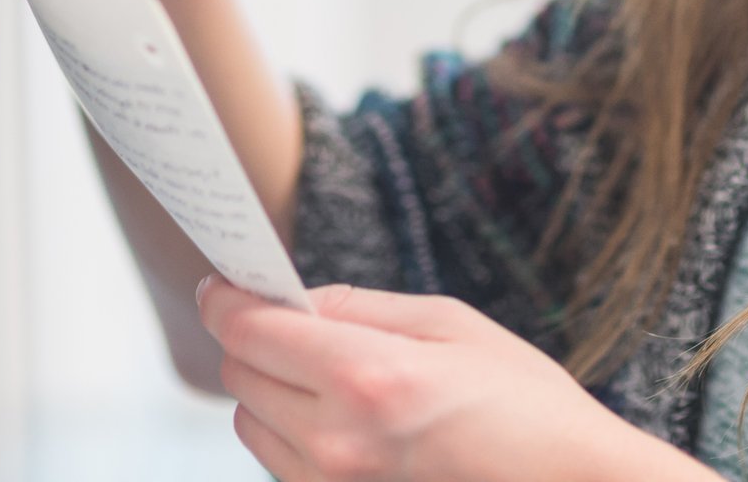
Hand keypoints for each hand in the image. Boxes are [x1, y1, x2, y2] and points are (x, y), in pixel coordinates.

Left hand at [198, 278, 713, 481]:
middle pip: (239, 375)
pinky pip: (282, 463)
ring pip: (251, 424)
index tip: (223, 283)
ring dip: (270, 389)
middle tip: (288, 318)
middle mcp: (337, 440)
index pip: (248, 331)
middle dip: (252, 338)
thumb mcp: (451, 323)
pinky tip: (341, 415)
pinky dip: (292, 432)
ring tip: (324, 372)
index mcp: (366, 376)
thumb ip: (361, 306)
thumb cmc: (524, 405)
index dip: (225, 299)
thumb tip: (297, 297)